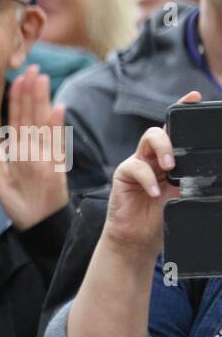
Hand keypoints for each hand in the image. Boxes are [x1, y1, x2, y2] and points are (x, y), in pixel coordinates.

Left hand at [0, 65, 69, 230]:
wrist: (35, 221)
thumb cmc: (19, 196)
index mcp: (23, 147)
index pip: (19, 118)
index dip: (18, 98)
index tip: (18, 76)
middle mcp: (35, 148)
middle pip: (33, 115)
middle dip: (31, 92)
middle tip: (32, 67)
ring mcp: (46, 156)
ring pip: (44, 123)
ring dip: (43, 100)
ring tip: (41, 78)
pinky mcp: (54, 167)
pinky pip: (55, 145)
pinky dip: (57, 127)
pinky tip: (59, 108)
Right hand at [102, 91, 198, 256]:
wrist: (139, 239)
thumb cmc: (161, 217)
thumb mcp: (186, 196)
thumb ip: (195, 181)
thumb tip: (215, 173)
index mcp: (171, 160)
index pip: (177, 130)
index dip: (183, 109)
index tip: (196, 97)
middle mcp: (154, 157)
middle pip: (161, 130)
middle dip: (172, 134)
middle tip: (179, 158)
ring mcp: (138, 163)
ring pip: (149, 138)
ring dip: (162, 149)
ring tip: (170, 168)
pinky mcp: (124, 174)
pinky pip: (135, 167)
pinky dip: (147, 179)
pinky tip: (154, 193)